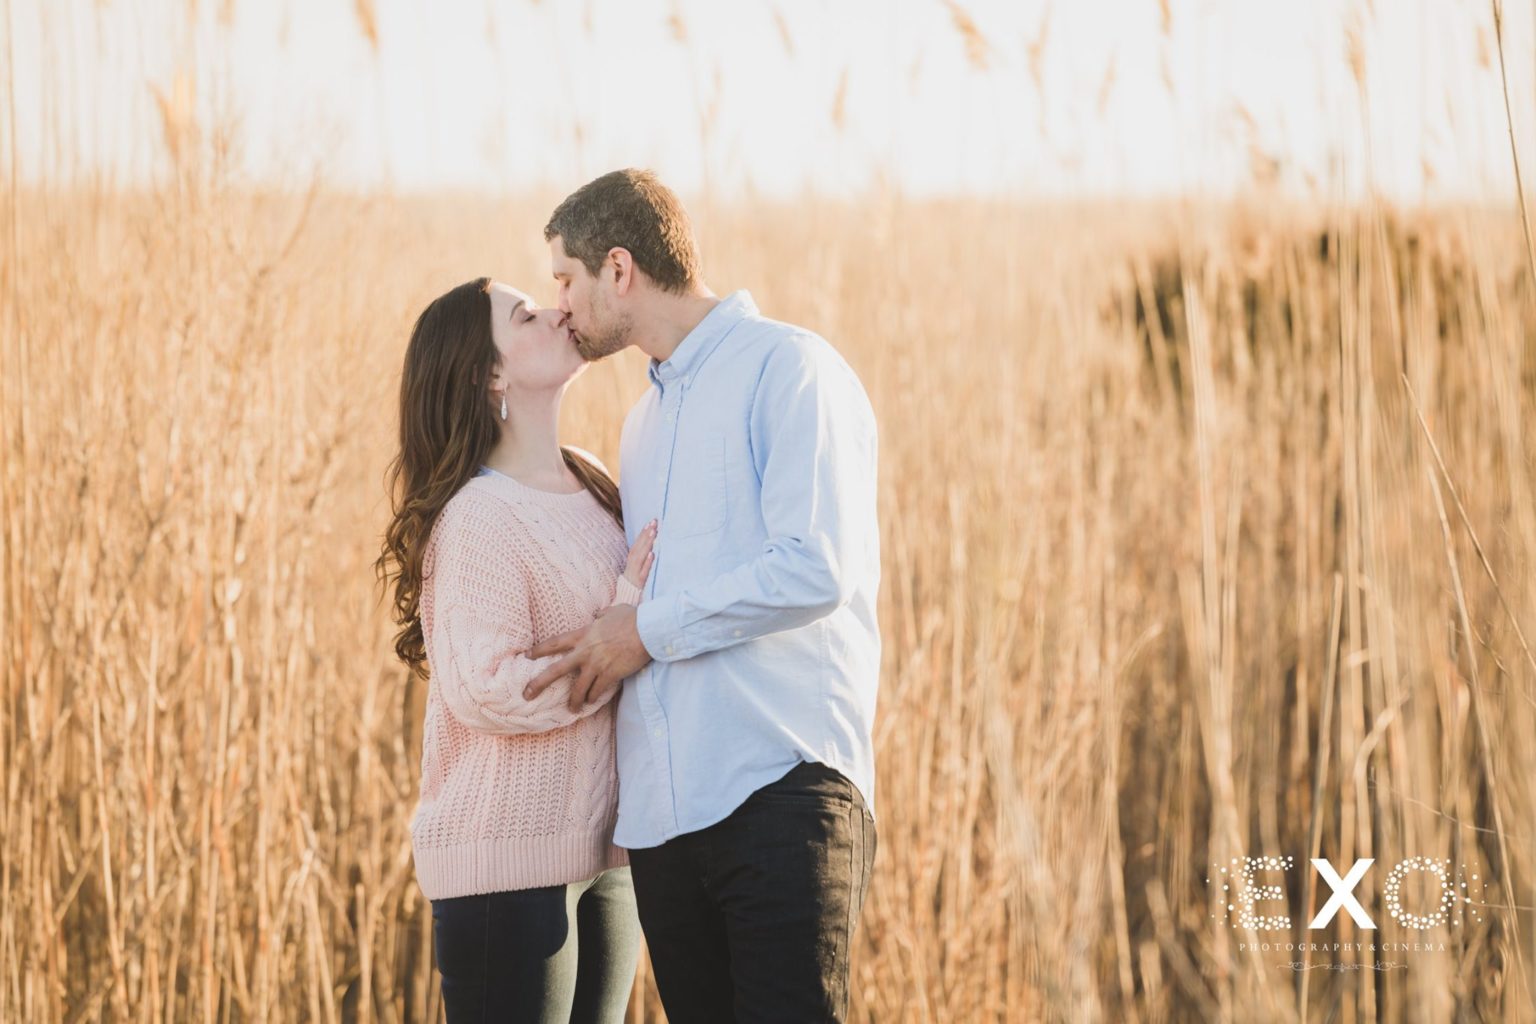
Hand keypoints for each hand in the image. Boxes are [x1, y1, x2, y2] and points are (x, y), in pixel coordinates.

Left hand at [522, 603, 653, 710]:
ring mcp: (597, 665)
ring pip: (578, 689)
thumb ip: (602, 615)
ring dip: (574, 701)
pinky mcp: (610, 675)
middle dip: (539, 683)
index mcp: (583, 634)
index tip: (526, 656)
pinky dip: (594, 698)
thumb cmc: (633, 618)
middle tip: (527, 694)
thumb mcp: (613, 611)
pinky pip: (598, 691)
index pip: (555, 643)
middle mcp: (585, 651)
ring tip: (572, 709)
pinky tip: (593, 702)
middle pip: (555, 670)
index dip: (539, 650)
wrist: (648, 629)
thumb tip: (599, 614)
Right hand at [624, 520, 657, 588]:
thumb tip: (652, 539)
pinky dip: (647, 562)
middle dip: (647, 534)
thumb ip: (642, 552)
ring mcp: (635, 570)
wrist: (627, 594)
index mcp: (632, 556)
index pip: (638, 542)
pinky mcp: (640, 579)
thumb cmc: (634, 576)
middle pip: (639, 545)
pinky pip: (644, 570)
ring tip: (654, 533)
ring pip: (641, 555)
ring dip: (647, 543)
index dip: (643, 532)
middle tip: (654, 523)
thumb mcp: (637, 563)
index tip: (650, 522)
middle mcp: (633, 561)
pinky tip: (652, 554)